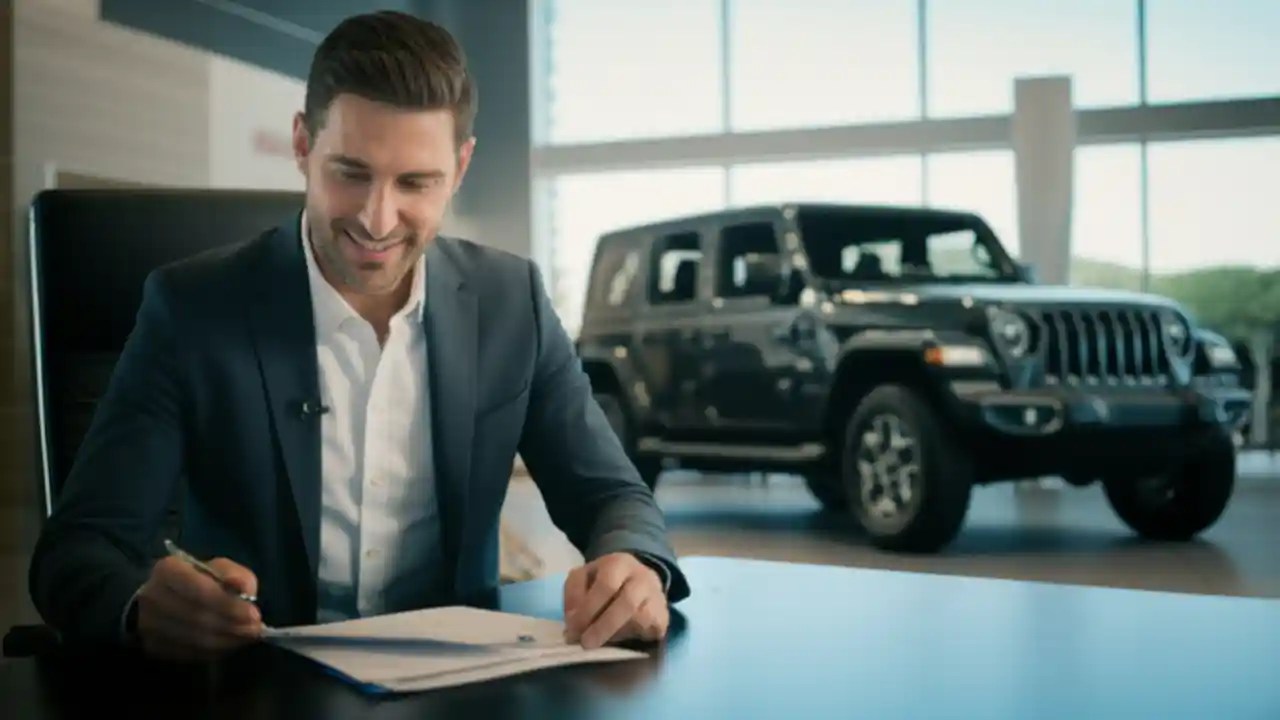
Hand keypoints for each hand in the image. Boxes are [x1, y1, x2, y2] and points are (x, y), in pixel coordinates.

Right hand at [135, 556, 262, 660]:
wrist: (156, 598)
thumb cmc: (194, 579)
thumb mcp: (216, 567)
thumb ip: (235, 574)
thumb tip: (246, 589)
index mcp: (167, 571)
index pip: (200, 590)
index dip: (229, 605)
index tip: (255, 614)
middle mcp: (152, 598)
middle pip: (197, 617)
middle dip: (231, 625)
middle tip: (256, 630)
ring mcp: (148, 624)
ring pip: (194, 638)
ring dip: (226, 640)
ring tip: (247, 637)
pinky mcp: (152, 646)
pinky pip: (188, 653)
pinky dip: (214, 651)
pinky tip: (231, 644)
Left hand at [563, 553, 668, 648]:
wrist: (637, 580)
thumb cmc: (604, 581)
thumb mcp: (584, 578)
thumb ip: (573, 595)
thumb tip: (573, 621)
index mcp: (619, 563)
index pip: (606, 585)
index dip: (588, 610)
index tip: (572, 630)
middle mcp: (643, 577)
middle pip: (627, 603)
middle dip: (603, 627)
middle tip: (585, 644)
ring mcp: (657, 597)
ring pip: (641, 618)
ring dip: (616, 634)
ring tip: (600, 641)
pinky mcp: (664, 616)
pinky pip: (650, 631)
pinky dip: (632, 638)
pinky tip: (618, 641)